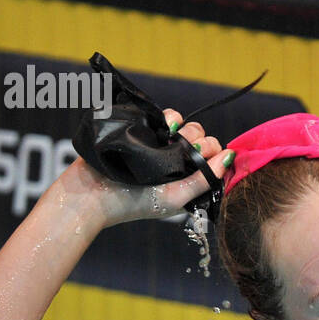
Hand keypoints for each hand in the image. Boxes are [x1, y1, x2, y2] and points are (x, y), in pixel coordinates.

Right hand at [51, 108, 234, 227]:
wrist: (89, 194)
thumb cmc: (132, 202)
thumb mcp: (175, 197)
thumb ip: (203, 179)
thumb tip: (228, 157)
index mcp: (185, 181)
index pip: (210, 159)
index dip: (213, 152)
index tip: (204, 154)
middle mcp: (174, 163)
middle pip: (199, 139)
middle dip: (198, 138)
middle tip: (185, 146)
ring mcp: (157, 148)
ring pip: (183, 125)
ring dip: (184, 125)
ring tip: (172, 133)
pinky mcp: (141, 134)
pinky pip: (163, 117)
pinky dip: (168, 116)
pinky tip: (165, 123)